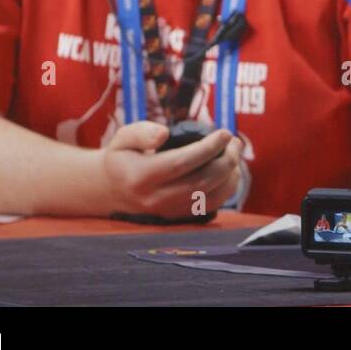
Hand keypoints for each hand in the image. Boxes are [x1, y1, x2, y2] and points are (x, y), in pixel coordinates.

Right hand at [100, 121, 242, 218]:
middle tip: (234, 141)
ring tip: (234, 151)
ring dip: (230, 174)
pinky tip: (230, 169)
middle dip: (226, 160)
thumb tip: (164, 133)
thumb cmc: (124, 157)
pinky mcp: (181, 217)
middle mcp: (155, 199)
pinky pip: (212, 205)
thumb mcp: (122, 139)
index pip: (180, 163)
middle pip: (201, 182)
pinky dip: (227, 187)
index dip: (207, 148)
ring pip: (211, 196)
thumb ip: (141, 132)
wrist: (116, 190)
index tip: (224, 133)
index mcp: (140, 177)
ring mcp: (170, 211)